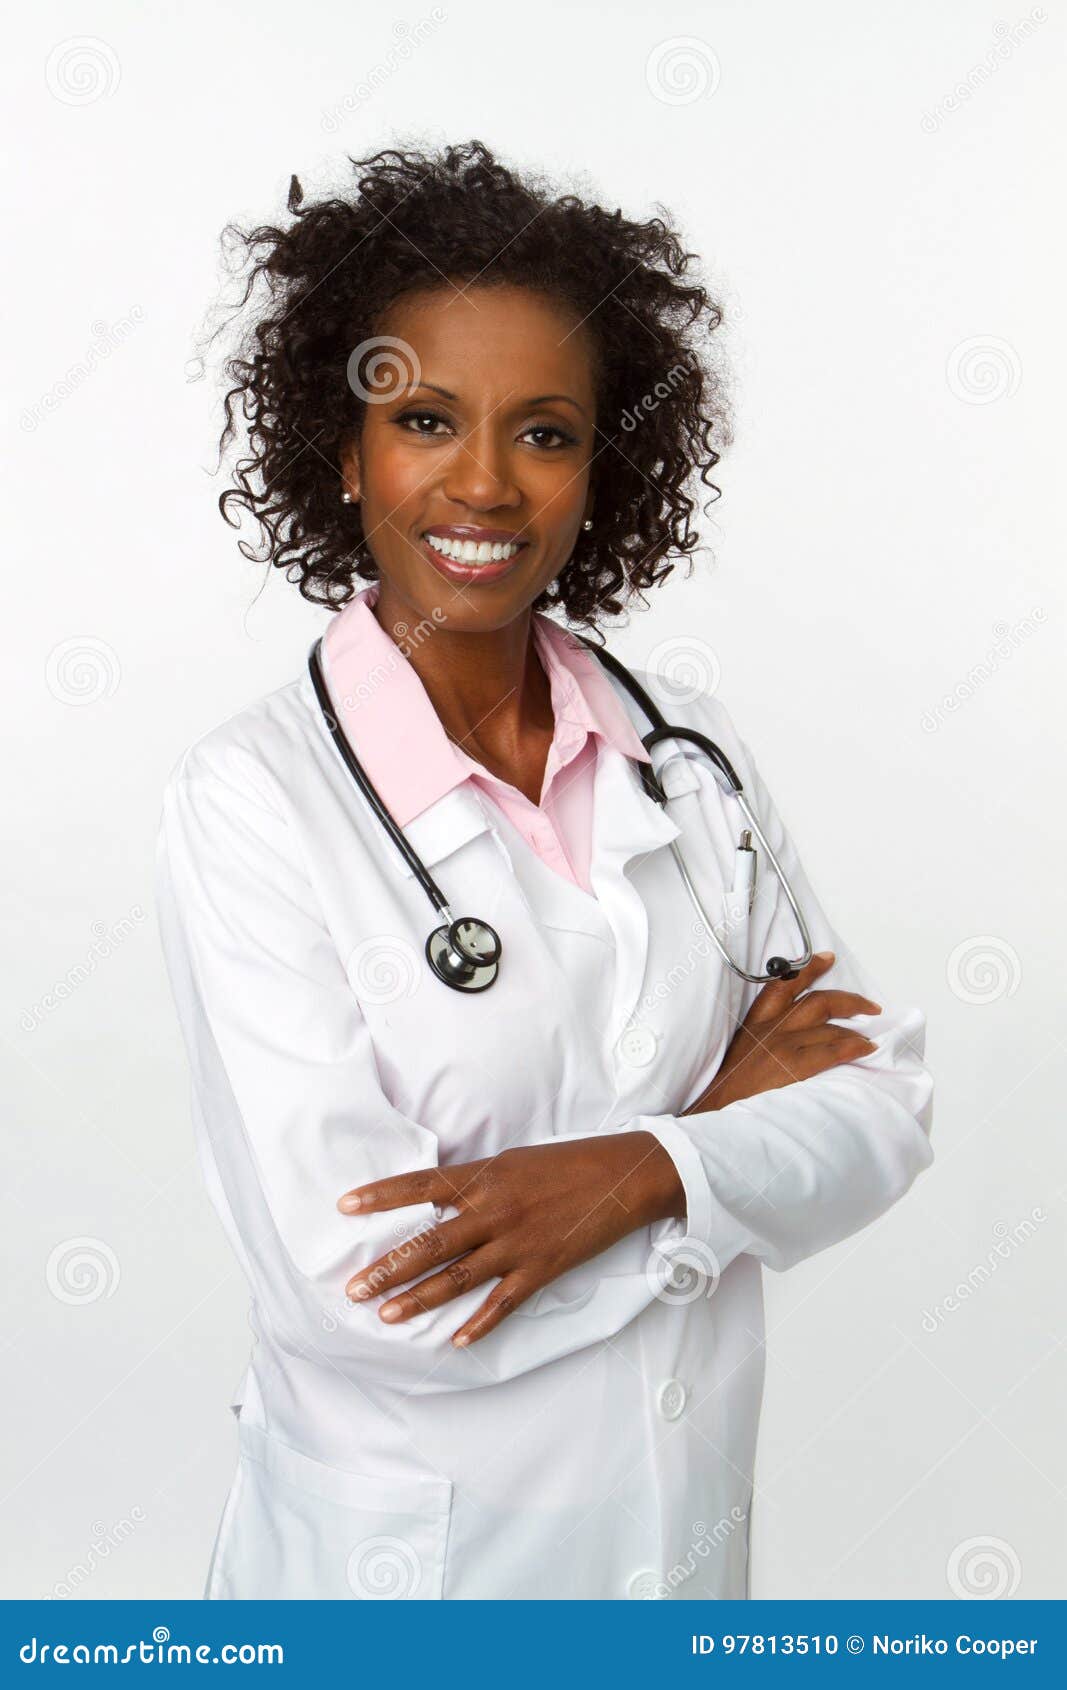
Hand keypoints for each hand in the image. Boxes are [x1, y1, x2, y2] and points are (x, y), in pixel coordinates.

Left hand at [336, 1131, 683, 1346]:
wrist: (623, 1178)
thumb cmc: (567, 1163)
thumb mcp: (512, 1161)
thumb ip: (475, 1182)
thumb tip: (435, 1196)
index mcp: (485, 1176)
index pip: (422, 1185)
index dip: (382, 1196)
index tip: (344, 1206)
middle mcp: (495, 1210)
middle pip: (431, 1242)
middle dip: (389, 1267)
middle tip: (354, 1288)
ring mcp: (518, 1243)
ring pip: (458, 1277)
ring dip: (420, 1299)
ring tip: (387, 1316)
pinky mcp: (543, 1269)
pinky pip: (504, 1303)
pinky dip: (480, 1324)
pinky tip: (457, 1341)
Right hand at [682, 950, 881, 1115]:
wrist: (714, 1111)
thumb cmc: (726, 1089)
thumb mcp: (738, 1051)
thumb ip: (762, 1038)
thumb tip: (790, 1036)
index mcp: (755, 1023)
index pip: (783, 985)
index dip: (808, 968)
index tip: (827, 959)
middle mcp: (771, 1029)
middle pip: (817, 1001)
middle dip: (848, 999)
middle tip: (868, 1005)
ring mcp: (784, 1046)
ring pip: (830, 1025)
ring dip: (855, 1028)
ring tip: (869, 1033)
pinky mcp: (794, 1066)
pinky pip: (834, 1049)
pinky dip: (854, 1046)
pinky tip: (866, 1048)